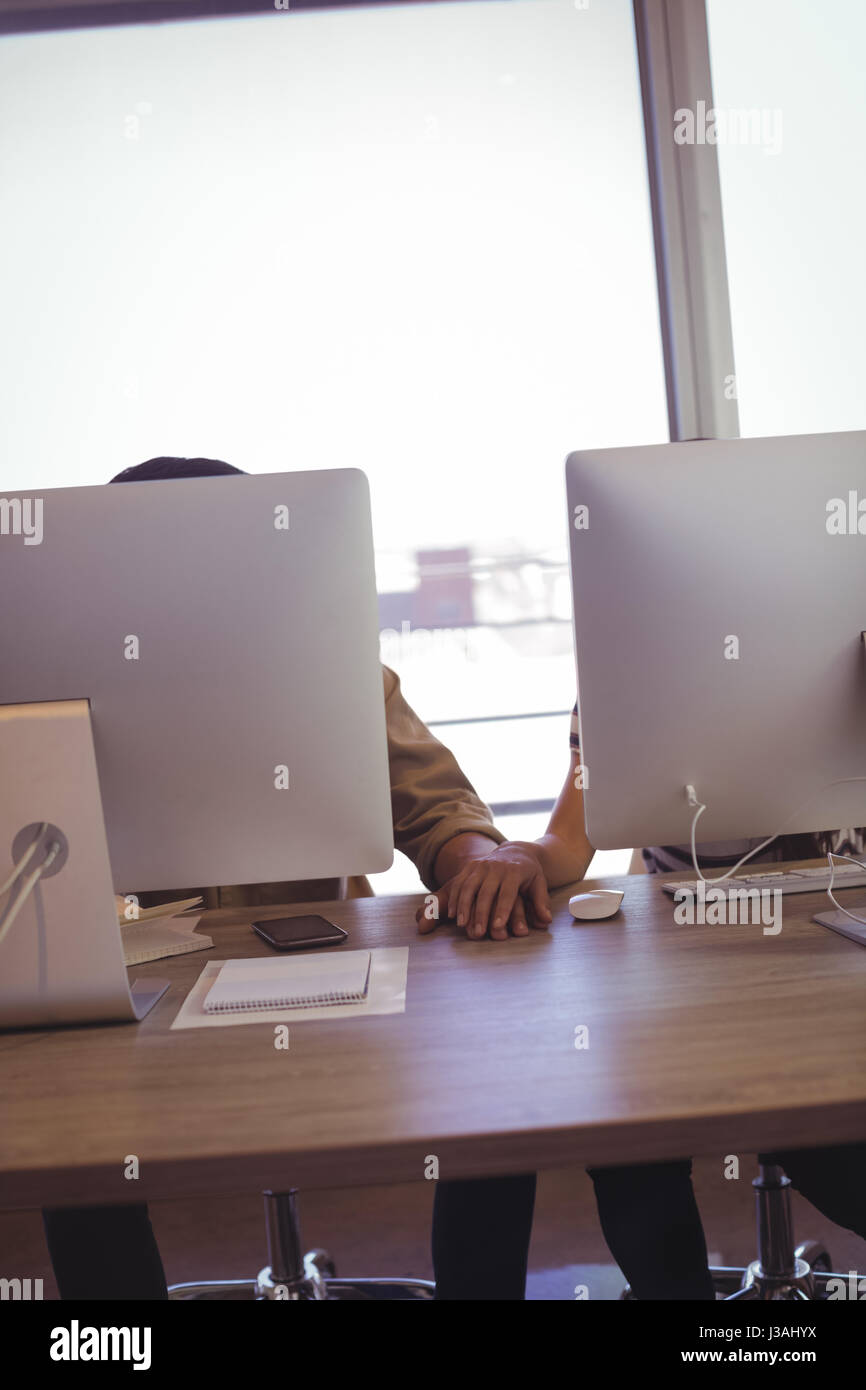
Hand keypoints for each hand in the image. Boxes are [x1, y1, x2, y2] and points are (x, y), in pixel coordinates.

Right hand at [416, 842, 552, 939]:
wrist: (515, 849)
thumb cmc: (528, 872)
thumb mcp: (539, 883)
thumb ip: (541, 902)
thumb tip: (546, 920)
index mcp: (515, 871)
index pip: (507, 893)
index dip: (502, 910)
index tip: (497, 926)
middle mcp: (496, 867)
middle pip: (486, 892)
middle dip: (481, 913)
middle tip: (478, 933)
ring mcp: (481, 865)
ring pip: (469, 886)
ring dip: (463, 906)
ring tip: (461, 924)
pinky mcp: (470, 866)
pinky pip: (460, 882)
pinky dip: (454, 897)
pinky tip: (452, 913)